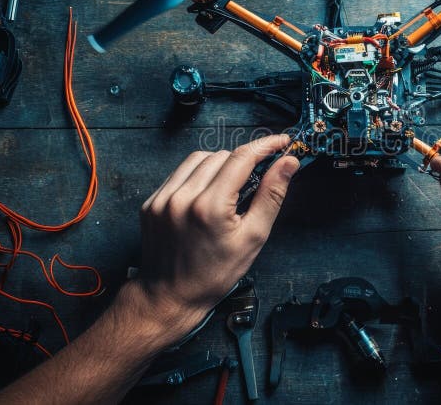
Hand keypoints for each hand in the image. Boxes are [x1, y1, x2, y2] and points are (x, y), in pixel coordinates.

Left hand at [135, 134, 299, 334]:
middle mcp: (183, 197)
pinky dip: (198, 175)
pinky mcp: (152, 201)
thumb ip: (271, 196)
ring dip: (220, 165)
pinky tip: (207, 193)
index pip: (242, 158)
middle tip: (258, 176)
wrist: (171, 296)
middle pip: (222, 156)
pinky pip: (180, 173)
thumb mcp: (253, 238)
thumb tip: (288, 164)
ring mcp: (163, 198)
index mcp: (210, 207)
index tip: (281, 142)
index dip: (266, 145)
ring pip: (199, 159)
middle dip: (244, 161)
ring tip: (231, 187)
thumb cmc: (214, 273)